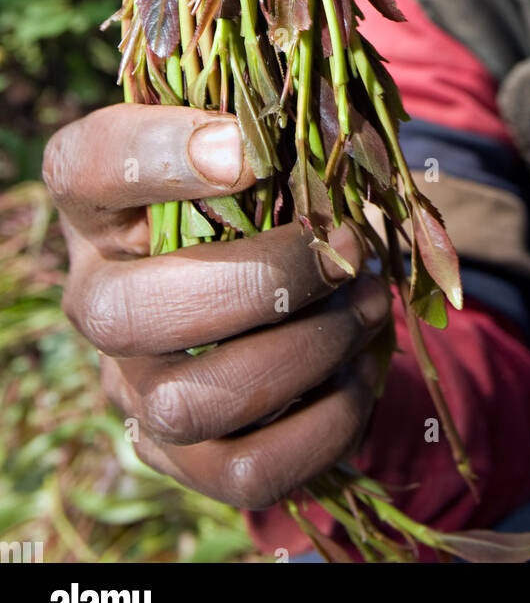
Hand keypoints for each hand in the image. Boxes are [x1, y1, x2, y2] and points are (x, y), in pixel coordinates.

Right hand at [42, 104, 390, 509]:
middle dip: (260, 280)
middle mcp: (98, 299)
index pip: (84, 166)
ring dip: (307, 350)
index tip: (251, 148)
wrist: (284, 296)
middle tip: (343, 246)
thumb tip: (351, 149)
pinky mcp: (185, 458)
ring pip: (188, 403)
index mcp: (102, 202)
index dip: (157, 154)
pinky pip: (246, 473)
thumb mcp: (274, 150)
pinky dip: (327, 422)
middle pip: (126, 313)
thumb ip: (294, 130)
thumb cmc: (274, 197)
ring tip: (372, 302)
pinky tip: (362, 367)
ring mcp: (133, 388)